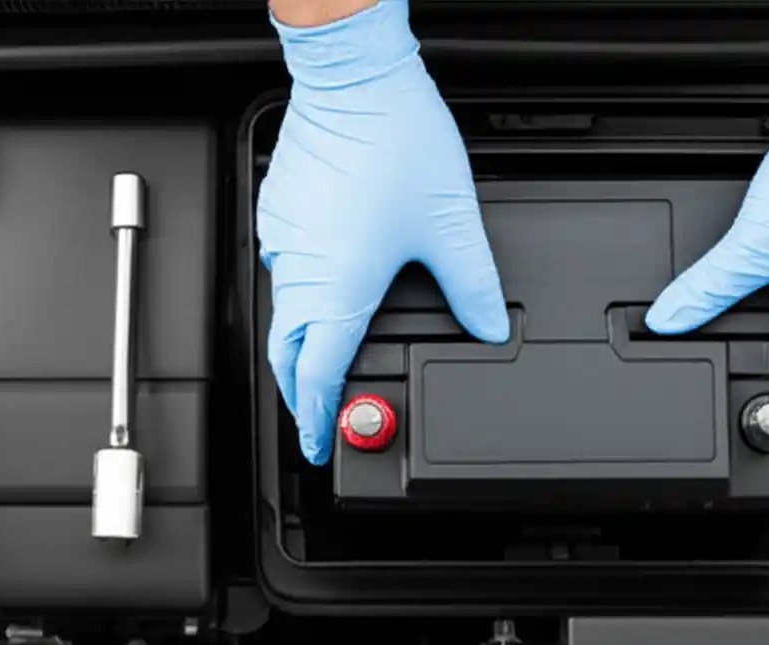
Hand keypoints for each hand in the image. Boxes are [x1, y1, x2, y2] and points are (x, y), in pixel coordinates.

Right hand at [258, 0, 508, 464]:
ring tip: (324, 354)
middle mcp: (302, 270)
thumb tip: (487, 323)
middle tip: (317, 411)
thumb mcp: (450, 225)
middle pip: (287, 353)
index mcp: (338, 287)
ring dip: (300, 342)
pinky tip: (325, 283)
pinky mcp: (280, 211)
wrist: (354, 78)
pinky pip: (282, 268)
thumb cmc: (394, 141)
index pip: (318, 374)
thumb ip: (473, 285)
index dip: (318, 417)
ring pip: (283, 311)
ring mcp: (285, 240)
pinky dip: (299, 293)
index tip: (318, 441)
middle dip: (300, 390)